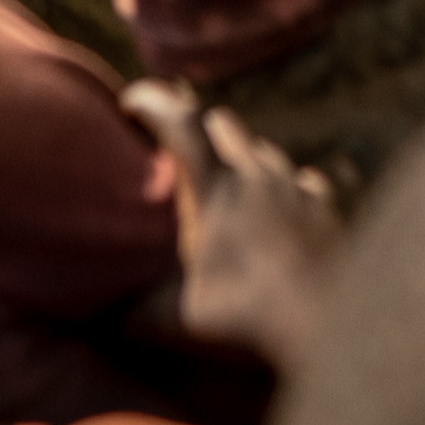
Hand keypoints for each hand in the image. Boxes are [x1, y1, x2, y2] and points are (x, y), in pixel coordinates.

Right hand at [125, 86, 343, 373]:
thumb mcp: (181, 318)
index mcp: (214, 189)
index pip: (179, 123)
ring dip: (243, 162)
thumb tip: (101, 317)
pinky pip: (301, 179)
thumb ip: (140, 308)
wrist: (322, 321)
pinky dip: (286, 190)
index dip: (152, 103)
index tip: (130, 104)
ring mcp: (293, 184)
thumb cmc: (245, 317)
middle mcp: (254, 172)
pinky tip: (281, 216)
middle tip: (182, 159)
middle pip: (221, 123)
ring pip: (262, 150)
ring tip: (230, 197)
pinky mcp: (323, 202)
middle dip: (198, 131)